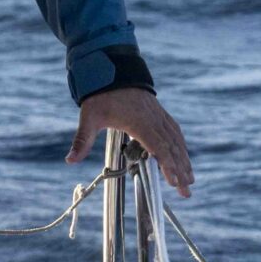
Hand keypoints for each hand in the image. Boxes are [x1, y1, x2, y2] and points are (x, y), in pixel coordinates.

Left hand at [69, 88, 193, 197]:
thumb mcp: (89, 117)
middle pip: (172, 148)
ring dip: (185, 161)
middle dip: (181, 170)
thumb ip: (82, 140)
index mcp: (139, 123)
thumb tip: (70, 160)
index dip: (167, 165)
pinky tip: (184, 156)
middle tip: (187, 191)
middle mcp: (153, 120)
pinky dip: (181, 146)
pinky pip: (175, 131)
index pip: (158, 147)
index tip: (173, 181)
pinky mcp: (160, 113)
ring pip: (177, 141)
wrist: (112, 70)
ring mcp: (159, 116)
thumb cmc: (101, 95)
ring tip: (190, 180)